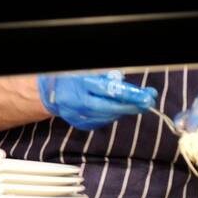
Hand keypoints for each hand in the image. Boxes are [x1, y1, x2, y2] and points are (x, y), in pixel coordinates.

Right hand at [37, 70, 155, 130]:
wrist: (50, 94)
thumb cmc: (71, 79)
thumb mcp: (87, 72)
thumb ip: (108, 79)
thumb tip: (131, 88)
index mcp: (80, 85)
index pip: (109, 91)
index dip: (130, 94)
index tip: (147, 96)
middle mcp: (78, 103)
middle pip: (111, 107)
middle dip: (132, 106)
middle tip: (148, 102)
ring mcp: (79, 117)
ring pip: (109, 116)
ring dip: (124, 110)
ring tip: (135, 102)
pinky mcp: (82, 125)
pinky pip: (104, 121)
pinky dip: (112, 114)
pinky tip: (116, 108)